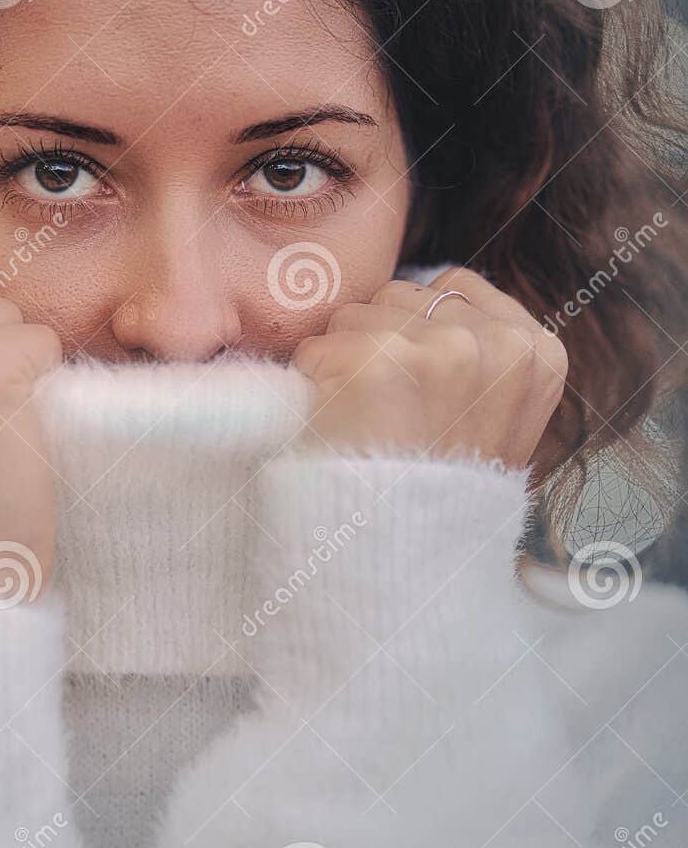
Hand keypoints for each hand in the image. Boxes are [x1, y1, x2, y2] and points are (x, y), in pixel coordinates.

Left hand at [293, 267, 567, 468]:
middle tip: (389, 413)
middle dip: (382, 340)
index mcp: (536, 352)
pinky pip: (315, 348)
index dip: (421, 328)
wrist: (407, 561)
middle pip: (400, 295)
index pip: (454, 287)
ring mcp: (434, 348)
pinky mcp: (372, 360)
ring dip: (343, 360)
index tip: (418, 383)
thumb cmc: (442, 495)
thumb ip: (480, 356)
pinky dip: (310, 385)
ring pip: (354, 314)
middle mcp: (492, 343)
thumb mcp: (498, 420)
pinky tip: (338, 427)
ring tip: (367, 422)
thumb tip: (429, 298)